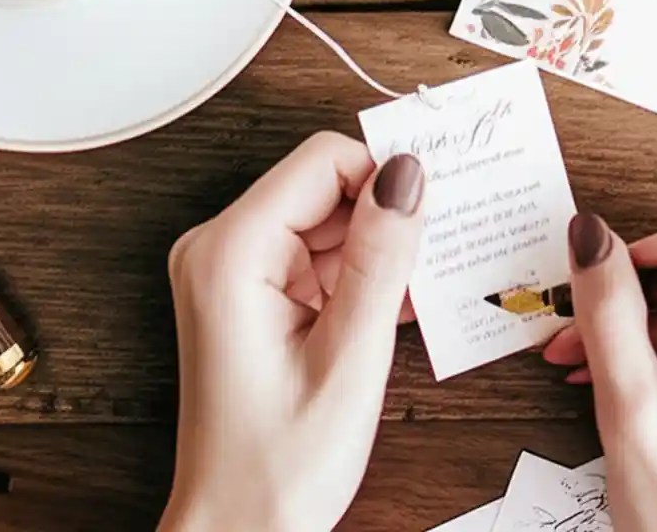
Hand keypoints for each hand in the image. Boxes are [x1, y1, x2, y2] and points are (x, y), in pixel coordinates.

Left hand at [159, 132, 425, 531]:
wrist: (240, 527)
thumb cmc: (279, 464)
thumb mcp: (350, 357)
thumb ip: (381, 258)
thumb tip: (408, 174)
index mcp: (230, 254)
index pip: (323, 161)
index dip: (386, 177)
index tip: (437, 210)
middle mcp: (220, 250)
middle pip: (324, 186)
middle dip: (386, 215)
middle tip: (436, 258)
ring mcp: (232, 271)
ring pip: (327, 219)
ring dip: (378, 248)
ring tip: (416, 296)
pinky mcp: (251, 293)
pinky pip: (317, 256)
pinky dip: (360, 273)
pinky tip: (394, 309)